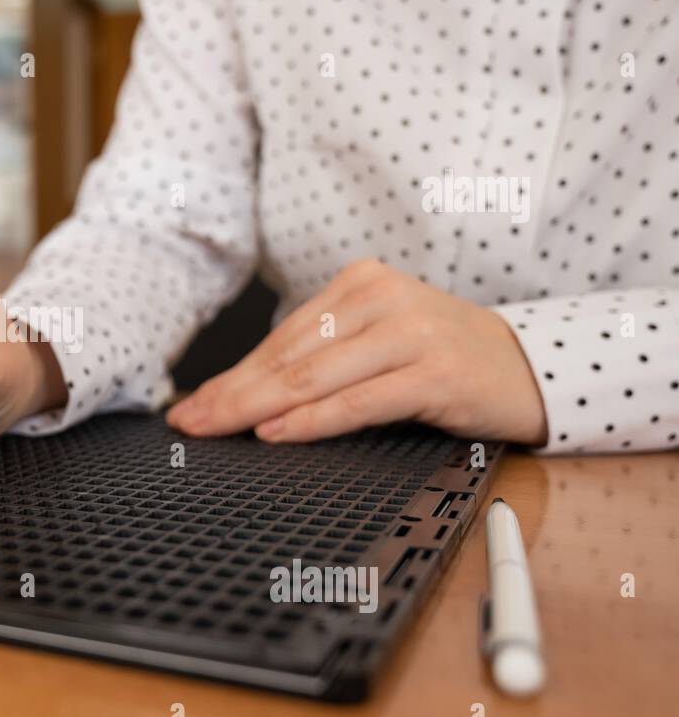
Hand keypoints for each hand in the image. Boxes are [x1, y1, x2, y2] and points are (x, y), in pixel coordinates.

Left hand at [166, 260, 548, 445]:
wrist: (528, 368)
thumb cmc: (440, 359)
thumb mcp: (378, 342)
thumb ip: (321, 358)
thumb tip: (243, 395)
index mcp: (360, 284)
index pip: (281, 339)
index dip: (231, 376)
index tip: (190, 406)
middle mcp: (382, 299)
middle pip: (288, 358)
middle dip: (230, 394)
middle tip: (188, 422)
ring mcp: (410, 333)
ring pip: (313, 377)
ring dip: (255, 408)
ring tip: (215, 429)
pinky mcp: (434, 374)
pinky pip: (357, 401)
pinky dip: (311, 419)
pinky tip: (275, 432)